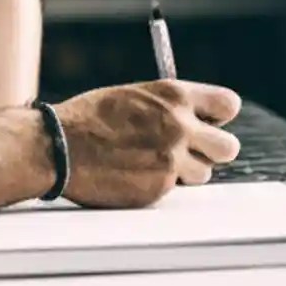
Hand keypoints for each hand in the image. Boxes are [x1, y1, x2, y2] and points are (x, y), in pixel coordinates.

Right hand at [54, 80, 242, 207]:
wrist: (57, 147)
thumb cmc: (88, 119)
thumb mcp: (133, 97)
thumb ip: (168, 108)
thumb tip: (195, 120)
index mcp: (173, 96)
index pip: (228, 105)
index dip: (217, 117)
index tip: (206, 122)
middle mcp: (179, 127)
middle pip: (228, 147)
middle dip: (211, 151)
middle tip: (188, 150)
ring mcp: (171, 160)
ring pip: (203, 173)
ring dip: (183, 171)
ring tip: (150, 162)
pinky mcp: (159, 188)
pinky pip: (173, 190)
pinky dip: (157, 184)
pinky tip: (131, 173)